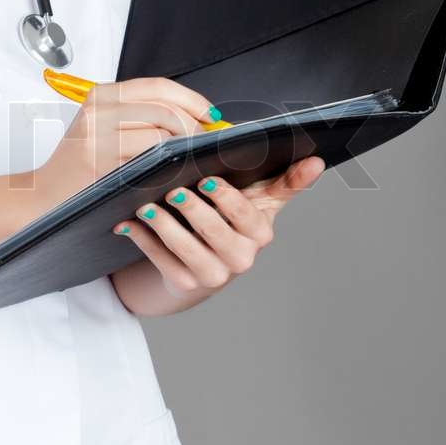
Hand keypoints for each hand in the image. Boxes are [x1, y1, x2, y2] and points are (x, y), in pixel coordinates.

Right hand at [36, 76, 215, 211]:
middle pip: (165, 107)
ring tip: (188, 157)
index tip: (210, 114)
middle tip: (206, 139)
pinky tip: (171, 171)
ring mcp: (98, 135)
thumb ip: (141, 115)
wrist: (45, 194)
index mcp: (101, 95)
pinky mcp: (101, 160)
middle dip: (194, 125)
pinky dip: (168, 165)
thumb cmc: (79, 165)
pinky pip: (149, 157)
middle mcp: (98, 110)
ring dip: (183, 147)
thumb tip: (193, 114)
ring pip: (161, 132)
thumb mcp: (104, 127)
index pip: (158, 86)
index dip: (191, 99)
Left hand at [112, 155, 326, 304]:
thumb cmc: (231, 221)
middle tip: (172, 188)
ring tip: (145, 205)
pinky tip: (129, 223)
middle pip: (214, 231)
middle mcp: (241, 258)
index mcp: (260, 233)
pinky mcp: (185, 284)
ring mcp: (213, 274)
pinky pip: (161, 261)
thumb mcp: (258, 200)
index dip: (226, 198)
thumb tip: (316, 160)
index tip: (207, 178)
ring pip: (186, 249)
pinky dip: (144, 240)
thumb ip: (285, 181)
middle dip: (192, 209)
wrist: (204, 262)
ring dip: (164, 225)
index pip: (246, 214)